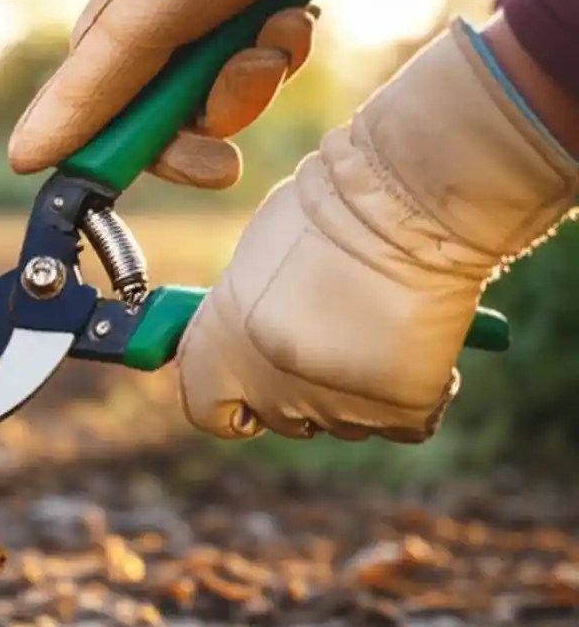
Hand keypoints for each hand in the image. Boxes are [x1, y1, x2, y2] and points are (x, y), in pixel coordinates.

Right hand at [8, 0, 316, 188]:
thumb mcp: (144, 20)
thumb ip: (88, 91)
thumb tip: (21, 158)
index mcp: (110, 31)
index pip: (110, 126)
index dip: (156, 154)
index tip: (210, 169)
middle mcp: (152, 30)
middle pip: (178, 120)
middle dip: (223, 109)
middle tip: (252, 91)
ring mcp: (204, 22)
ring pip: (227, 94)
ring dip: (261, 72)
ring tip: (280, 28)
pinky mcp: (250, 9)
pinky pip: (263, 58)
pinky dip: (284, 42)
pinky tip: (293, 11)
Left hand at [175, 19, 578, 443]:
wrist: (400, 205)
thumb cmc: (322, 213)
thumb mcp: (253, 259)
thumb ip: (244, 312)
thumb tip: (252, 330)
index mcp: (219, 353)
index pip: (208, 410)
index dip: (230, 398)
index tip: (251, 377)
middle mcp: (271, 394)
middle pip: (284, 417)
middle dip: (302, 385)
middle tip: (333, 330)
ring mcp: (338, 410)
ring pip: (345, 420)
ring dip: (355, 387)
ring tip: (377, 320)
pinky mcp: (403, 412)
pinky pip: (404, 421)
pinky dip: (414, 391)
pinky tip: (417, 340)